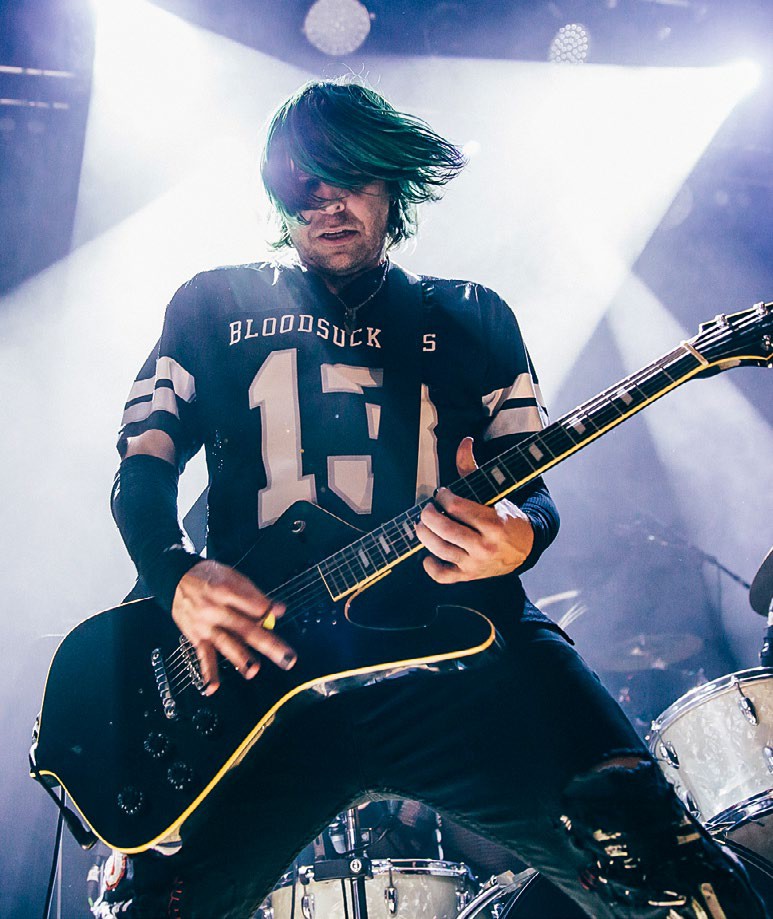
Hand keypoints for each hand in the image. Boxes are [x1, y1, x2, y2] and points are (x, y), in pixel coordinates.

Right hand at [171, 560, 295, 694]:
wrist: (175, 579)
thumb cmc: (209, 576)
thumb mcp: (232, 576)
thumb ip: (255, 595)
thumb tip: (279, 611)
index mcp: (227, 591)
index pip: (253, 605)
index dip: (267, 611)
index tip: (278, 613)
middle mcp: (216, 610)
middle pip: (246, 628)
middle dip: (268, 644)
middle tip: (288, 658)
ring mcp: (206, 626)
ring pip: (226, 643)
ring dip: (240, 658)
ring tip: (253, 670)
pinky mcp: (197, 637)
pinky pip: (203, 656)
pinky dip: (208, 672)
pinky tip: (213, 687)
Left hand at [415, 437, 533, 583]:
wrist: (524, 549)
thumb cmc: (505, 517)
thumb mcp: (494, 493)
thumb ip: (473, 469)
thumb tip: (464, 442)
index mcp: (493, 522)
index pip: (456, 507)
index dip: (443, 497)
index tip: (442, 494)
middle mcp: (484, 546)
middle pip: (445, 529)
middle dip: (428, 515)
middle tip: (427, 509)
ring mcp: (475, 564)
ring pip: (440, 550)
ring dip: (424, 535)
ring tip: (423, 525)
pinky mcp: (468, 576)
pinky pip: (443, 575)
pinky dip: (430, 565)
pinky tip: (428, 553)